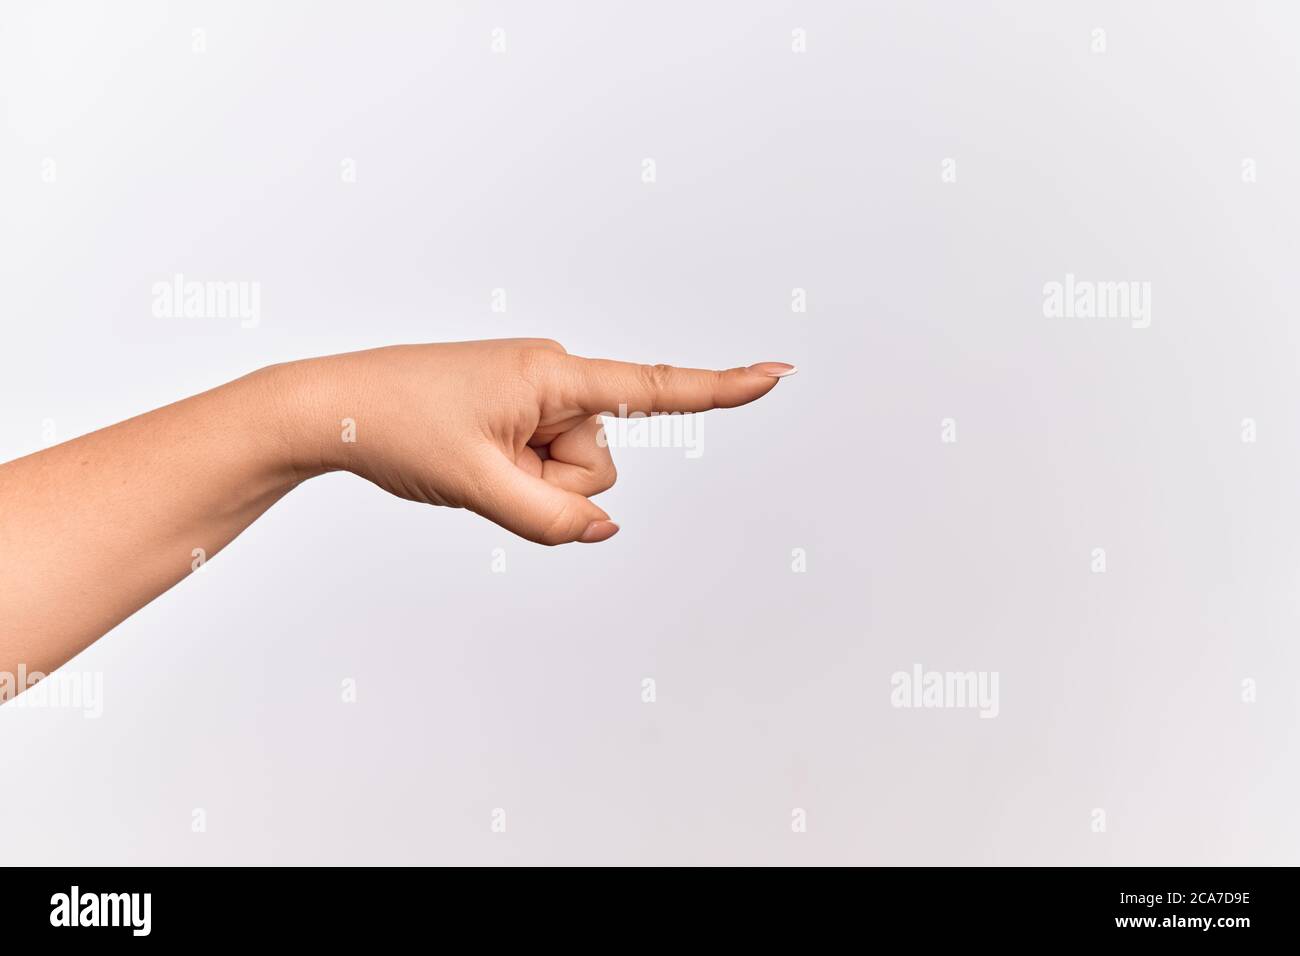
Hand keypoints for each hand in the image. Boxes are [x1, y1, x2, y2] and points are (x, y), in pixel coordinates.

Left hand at [271, 339, 795, 544]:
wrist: (332, 406)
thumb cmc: (398, 424)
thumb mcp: (478, 485)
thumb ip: (551, 518)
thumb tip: (603, 527)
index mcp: (553, 373)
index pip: (655, 388)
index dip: (722, 388)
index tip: (777, 374)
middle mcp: (553, 376)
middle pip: (598, 459)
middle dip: (554, 482)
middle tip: (486, 466)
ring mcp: (532, 395)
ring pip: (570, 469)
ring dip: (529, 482)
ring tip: (470, 460)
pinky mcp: (514, 411)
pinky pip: (542, 462)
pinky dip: (516, 476)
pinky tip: (471, 458)